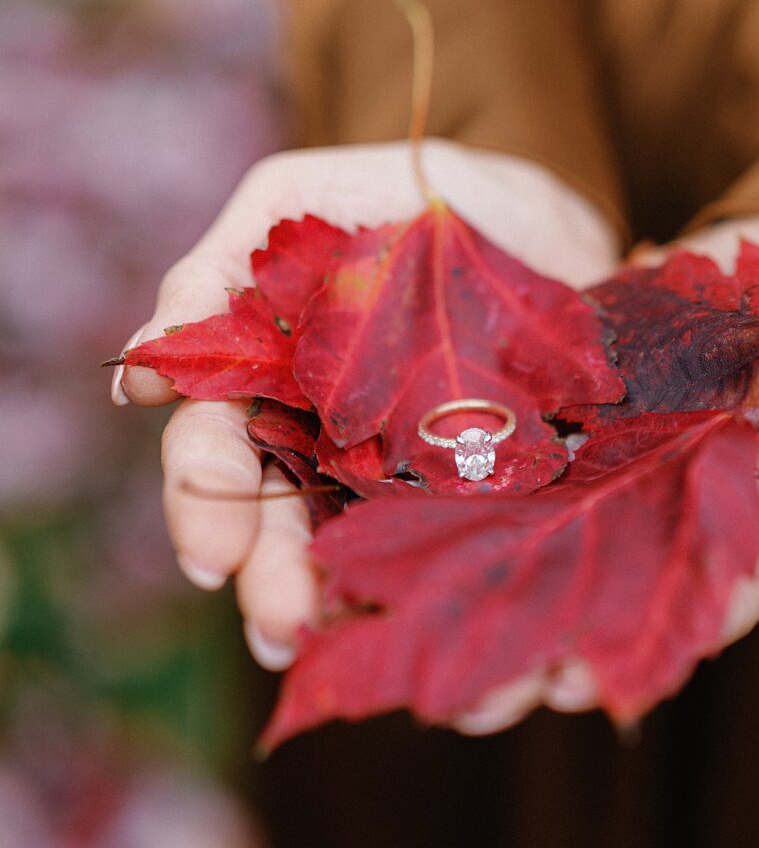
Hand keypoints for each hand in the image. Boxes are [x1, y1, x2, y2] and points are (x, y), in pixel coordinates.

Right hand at [113, 139, 619, 675]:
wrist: (534, 198)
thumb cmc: (399, 191)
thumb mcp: (291, 203)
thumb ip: (210, 279)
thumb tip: (134, 384)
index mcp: (270, 389)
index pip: (220, 460)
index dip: (206, 507)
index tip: (211, 558)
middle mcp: (329, 447)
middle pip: (285, 529)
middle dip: (274, 584)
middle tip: (281, 629)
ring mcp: (407, 474)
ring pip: (364, 560)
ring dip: (354, 619)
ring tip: (356, 655)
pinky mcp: (488, 490)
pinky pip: (461, 556)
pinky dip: (456, 608)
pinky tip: (455, 650)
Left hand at [451, 214, 758, 732]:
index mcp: (752, 525)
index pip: (700, 605)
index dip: (644, 648)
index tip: (582, 686)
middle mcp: (667, 519)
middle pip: (602, 605)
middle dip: (538, 656)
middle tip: (472, 702)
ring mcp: (605, 478)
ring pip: (536, 559)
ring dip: (479, 608)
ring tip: (418, 657)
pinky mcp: (555, 431)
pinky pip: (498, 477)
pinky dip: (444, 515)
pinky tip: (383, 548)